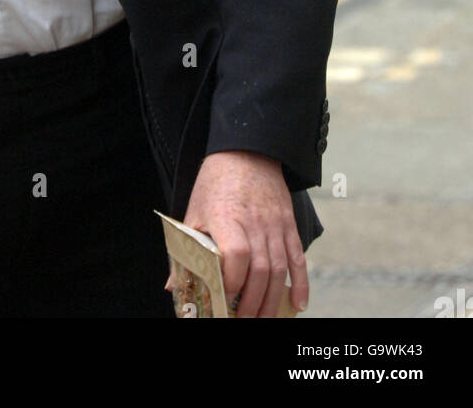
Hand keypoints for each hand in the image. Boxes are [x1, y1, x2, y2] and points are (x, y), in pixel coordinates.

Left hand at [180, 150, 307, 317]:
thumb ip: (187, 249)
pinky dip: (300, 283)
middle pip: (260, 270)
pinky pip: (298, 258)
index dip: (231, 281)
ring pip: (279, 269)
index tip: (222, 297)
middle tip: (242, 320)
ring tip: (262, 319)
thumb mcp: (195, 211)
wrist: (247, 151)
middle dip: (252, 303)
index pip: (235, 255)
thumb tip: (172, 286)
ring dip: (272, 301)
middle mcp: (254, 222)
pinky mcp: (288, 224)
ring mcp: (275, 224)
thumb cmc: (215, 183)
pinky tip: (298, 304)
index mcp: (227, 217)